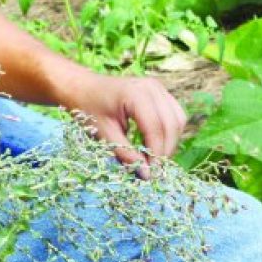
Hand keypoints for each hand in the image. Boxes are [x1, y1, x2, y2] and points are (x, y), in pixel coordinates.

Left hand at [60, 72, 186, 176]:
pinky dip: (169, 132)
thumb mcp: (104, 134)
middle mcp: (152, 88)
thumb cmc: (89, 109)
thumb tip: (146, 174)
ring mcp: (158, 88)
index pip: (155, 128)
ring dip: (171, 142)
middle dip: (166, 150)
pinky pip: (175, 115)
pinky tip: (156, 145)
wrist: (83, 87)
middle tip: (154, 170)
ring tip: (155, 159)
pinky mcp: (160, 92)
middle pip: (171, 124)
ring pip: (178, 120)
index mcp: (136, 94)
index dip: (156, 153)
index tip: (151, 174)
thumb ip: (126, 153)